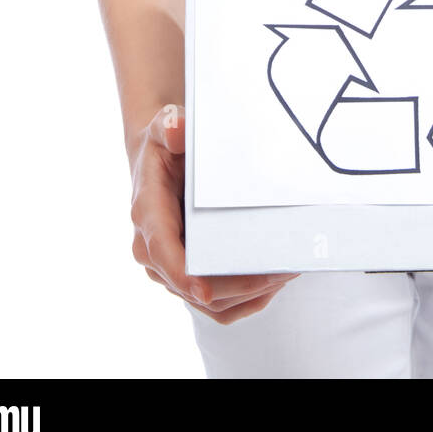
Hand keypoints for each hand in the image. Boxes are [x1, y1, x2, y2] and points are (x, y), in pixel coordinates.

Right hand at [130, 104, 300, 322]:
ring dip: (248, 293)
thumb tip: (176, 127)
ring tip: (284, 273)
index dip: (181, 273)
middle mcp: (154, 249)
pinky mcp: (188, 277)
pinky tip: (272, 286)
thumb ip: (170, 126)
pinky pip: (217, 304)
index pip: (161, 251)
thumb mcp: (164, 128)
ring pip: (209, 302)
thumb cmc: (166, 147)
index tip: (203, 289)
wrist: (160, 164)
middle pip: (192, 285)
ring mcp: (170, 268)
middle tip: (278, 270)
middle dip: (236, 284)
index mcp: (147, 215)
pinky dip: (245, 300)